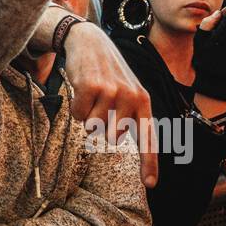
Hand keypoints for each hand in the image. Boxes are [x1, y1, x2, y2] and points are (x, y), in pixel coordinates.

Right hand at [63, 21, 157, 186]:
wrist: (90, 40)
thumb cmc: (107, 71)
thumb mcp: (126, 89)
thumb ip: (128, 114)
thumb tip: (115, 138)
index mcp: (143, 101)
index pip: (148, 137)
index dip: (149, 163)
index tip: (149, 184)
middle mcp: (131, 97)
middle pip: (111, 137)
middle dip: (100, 126)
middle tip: (100, 104)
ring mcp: (112, 91)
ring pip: (92, 126)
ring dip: (86, 113)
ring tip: (91, 93)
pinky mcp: (92, 86)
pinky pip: (78, 114)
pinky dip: (75, 105)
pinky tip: (81, 87)